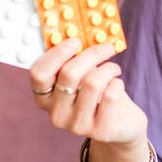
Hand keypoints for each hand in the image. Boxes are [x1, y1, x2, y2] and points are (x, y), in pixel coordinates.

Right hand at [29, 38, 147, 147]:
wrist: (121, 127)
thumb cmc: (98, 95)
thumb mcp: (82, 78)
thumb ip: (74, 60)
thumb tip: (76, 31)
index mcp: (44, 99)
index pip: (39, 74)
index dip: (57, 53)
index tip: (76, 40)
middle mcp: (56, 115)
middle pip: (69, 74)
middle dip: (92, 54)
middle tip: (107, 47)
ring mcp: (77, 126)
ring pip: (92, 82)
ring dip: (108, 68)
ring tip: (114, 69)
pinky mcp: (101, 131)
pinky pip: (111, 95)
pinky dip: (118, 83)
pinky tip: (117, 85)